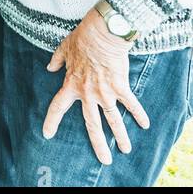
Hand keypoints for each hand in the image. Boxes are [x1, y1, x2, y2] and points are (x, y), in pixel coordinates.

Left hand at [42, 10, 149, 164]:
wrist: (102, 34)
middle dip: (98, 144)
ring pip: (113, 119)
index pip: (58, 107)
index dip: (52, 121)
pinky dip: (138, 113)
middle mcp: (87, 93)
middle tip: (104, 159)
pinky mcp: (120, 86)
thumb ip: (56, 60)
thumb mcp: (63, 49)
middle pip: (91, 124)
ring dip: (121, 135)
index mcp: (71, 85)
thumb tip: (49, 67)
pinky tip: (145, 125)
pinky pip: (130, 104)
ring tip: (127, 150)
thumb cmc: (83, 39)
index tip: (47, 134)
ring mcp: (104, 92)